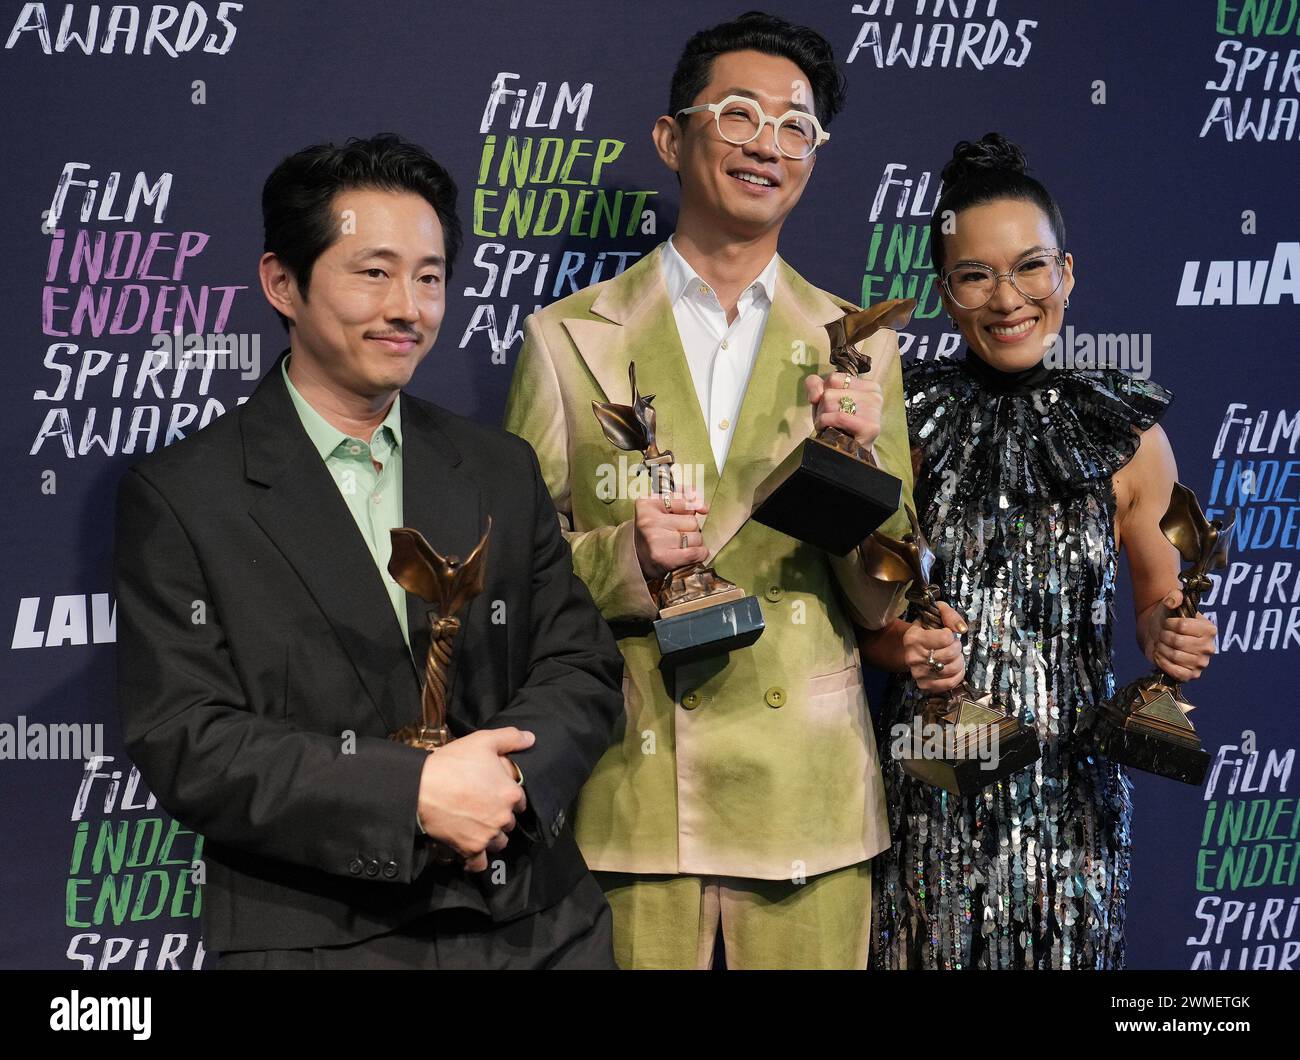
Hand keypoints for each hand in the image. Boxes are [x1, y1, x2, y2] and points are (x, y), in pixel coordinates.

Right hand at [416, 727, 532, 871]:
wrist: (421, 787)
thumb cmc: (453, 763)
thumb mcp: (483, 741)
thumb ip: (511, 738)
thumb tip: (531, 738)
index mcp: (511, 793)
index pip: (520, 801)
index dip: (509, 796)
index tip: (496, 793)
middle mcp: (503, 817)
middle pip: (510, 823)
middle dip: (500, 817)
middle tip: (484, 808)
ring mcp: (487, 835)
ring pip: (498, 842)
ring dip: (492, 837)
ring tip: (478, 828)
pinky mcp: (470, 849)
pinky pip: (480, 864)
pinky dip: (477, 861)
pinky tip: (472, 853)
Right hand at [634, 487, 709, 579]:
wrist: (637, 559)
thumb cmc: (654, 532)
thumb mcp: (661, 510)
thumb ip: (683, 500)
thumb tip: (704, 508)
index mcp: (647, 504)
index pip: (685, 502)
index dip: (693, 508)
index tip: (695, 512)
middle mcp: (649, 521)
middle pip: (693, 521)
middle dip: (691, 530)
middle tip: (678, 536)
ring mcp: (655, 539)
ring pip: (696, 537)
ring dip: (694, 544)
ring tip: (680, 546)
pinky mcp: (663, 557)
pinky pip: (695, 553)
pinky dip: (699, 554)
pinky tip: (691, 555)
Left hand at [805, 370, 883, 448]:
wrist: (847, 454)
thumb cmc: (836, 425)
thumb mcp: (823, 399)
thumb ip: (815, 384)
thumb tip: (816, 395)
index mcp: (869, 386)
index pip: (833, 378)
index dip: (823, 393)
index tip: (831, 407)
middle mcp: (875, 396)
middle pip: (830, 392)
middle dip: (822, 408)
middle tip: (830, 421)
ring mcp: (875, 411)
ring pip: (831, 402)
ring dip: (822, 417)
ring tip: (831, 426)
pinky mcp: (870, 426)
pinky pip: (838, 416)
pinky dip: (826, 423)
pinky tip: (829, 430)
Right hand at [902, 602, 966, 692]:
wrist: (912, 648)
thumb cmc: (926, 631)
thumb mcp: (934, 615)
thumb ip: (949, 615)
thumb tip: (961, 629)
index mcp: (913, 638)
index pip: (945, 637)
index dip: (950, 634)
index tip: (945, 634)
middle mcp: (913, 657)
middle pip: (950, 654)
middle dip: (956, 647)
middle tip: (951, 645)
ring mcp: (918, 672)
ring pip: (952, 669)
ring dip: (958, 661)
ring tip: (953, 656)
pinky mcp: (924, 684)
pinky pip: (950, 683)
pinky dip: (958, 675)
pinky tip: (954, 667)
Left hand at [1149, 589, 1216, 681]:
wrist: (1157, 634)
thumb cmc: (1167, 618)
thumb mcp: (1170, 602)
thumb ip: (1174, 596)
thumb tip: (1173, 600)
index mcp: (1209, 629)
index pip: (1182, 626)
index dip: (1168, 624)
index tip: (1166, 623)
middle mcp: (1209, 647)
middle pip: (1177, 642)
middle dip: (1163, 636)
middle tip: (1162, 635)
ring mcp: (1202, 663)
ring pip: (1175, 656)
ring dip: (1162, 649)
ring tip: (1161, 644)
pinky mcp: (1192, 675)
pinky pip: (1177, 673)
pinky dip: (1164, 664)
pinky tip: (1160, 656)